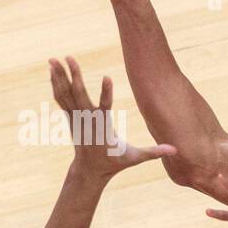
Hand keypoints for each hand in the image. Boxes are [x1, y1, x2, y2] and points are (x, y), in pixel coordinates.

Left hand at [49, 56, 174, 178]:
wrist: (90, 170)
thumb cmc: (115, 162)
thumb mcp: (136, 158)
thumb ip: (154, 152)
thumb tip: (175, 150)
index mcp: (103, 128)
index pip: (105, 108)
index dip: (106, 93)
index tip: (107, 76)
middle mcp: (86, 122)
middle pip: (79, 96)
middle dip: (75, 76)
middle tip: (70, 57)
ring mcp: (75, 119)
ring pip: (65, 94)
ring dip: (59, 76)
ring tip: (53, 58)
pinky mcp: (70, 117)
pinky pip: (60, 98)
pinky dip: (56, 84)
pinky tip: (52, 70)